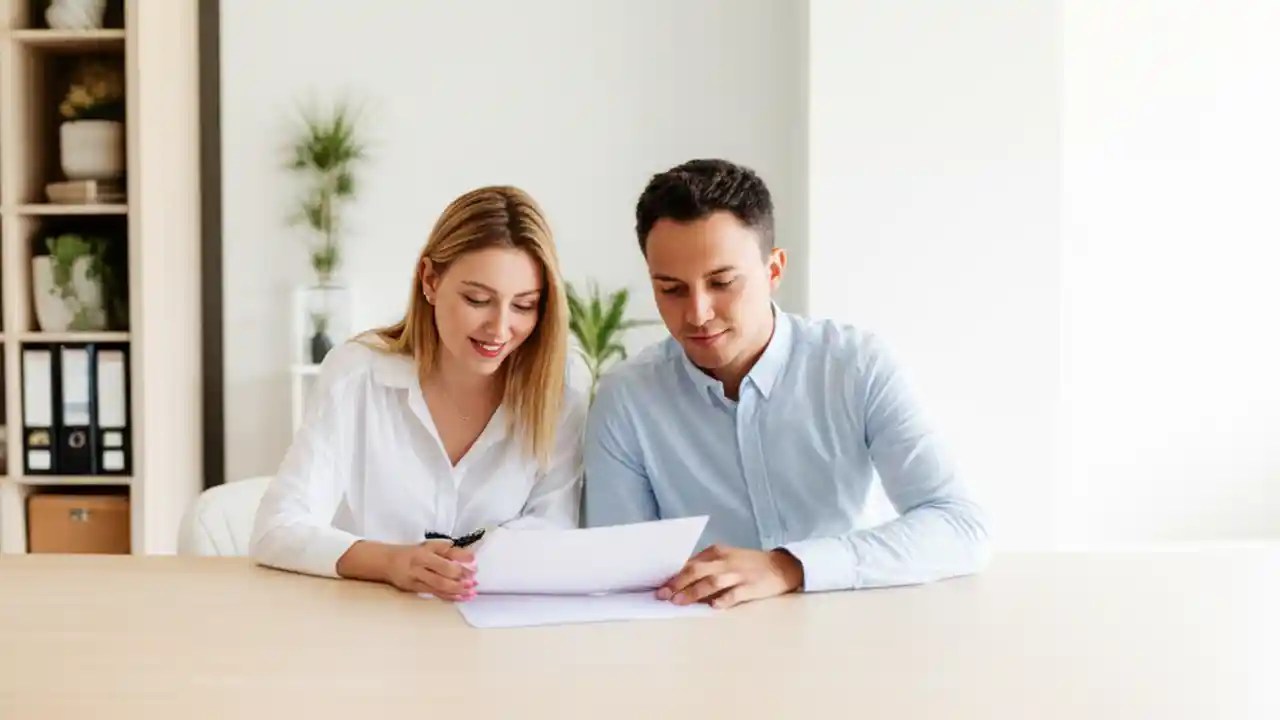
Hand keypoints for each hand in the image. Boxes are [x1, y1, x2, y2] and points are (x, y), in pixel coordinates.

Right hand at [383, 541, 477, 600]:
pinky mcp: (415, 590)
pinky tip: (461, 598)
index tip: (475, 569)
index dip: (461, 568)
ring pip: (438, 589)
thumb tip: (471, 557)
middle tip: (474, 584)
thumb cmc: (413, 552)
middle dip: (460, 583)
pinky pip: (435, 594)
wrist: (387, 562)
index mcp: (424, 555)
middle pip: (442, 579)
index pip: (445, 564)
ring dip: (457, 592)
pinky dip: (449, 597)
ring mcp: (416, 581)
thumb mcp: (431, 546)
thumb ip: (450, 551)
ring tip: (471, 593)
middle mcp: (419, 569)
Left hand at [657, 545, 804, 609]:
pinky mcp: (751, 587)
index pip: (690, 563)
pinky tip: (713, 606)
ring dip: (693, 592)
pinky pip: (735, 594)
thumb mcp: (725, 559)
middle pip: (697, 570)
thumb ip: (704, 568)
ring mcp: (738, 574)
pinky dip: (723, 600)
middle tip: (663, 595)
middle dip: (677, 583)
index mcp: (716, 552)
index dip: (673, 574)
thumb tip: (678, 581)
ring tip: (679, 602)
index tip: (658, 585)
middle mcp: (725, 561)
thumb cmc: (747, 565)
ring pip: (711, 582)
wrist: (781, 567)